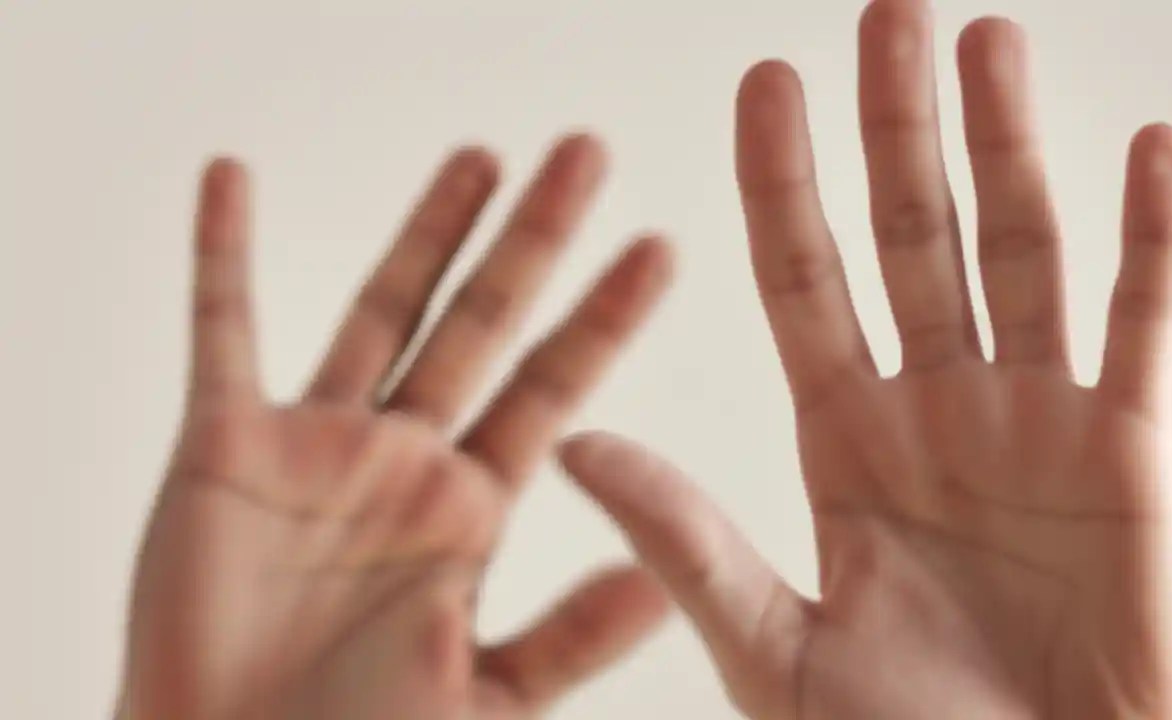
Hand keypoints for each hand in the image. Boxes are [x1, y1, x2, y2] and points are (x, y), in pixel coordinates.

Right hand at [121, 135, 672, 719]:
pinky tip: (231, 182)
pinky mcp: (226, 449)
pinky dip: (221, 258)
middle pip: (483, 326)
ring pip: (382, 312)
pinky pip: (221, 336)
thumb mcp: (484, 701)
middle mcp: (405, 461)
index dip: (604, 321)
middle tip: (589, 155)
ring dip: (426, 233)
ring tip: (481, 157)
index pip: (553, 391)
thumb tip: (660, 587)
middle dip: (536, 244)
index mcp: (472, 511)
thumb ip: (568, 640)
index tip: (660, 250)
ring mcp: (319, 446)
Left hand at [561, 2, 1171, 717]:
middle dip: (896, 129)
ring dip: (1009, 147)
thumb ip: (684, 540)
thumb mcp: (774, 648)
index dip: (785, 184)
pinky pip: (1143, 323)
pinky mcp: (1129, 451)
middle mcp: (934, 411)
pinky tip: (1150, 152)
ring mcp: (1034, 419)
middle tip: (886, 16)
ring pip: (1020, 250)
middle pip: (909, 238)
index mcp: (843, 444)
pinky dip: (1151, 238)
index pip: (803, 283)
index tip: (766, 84)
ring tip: (989, 41)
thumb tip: (576, 447)